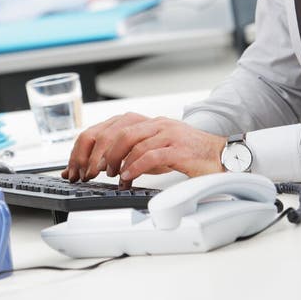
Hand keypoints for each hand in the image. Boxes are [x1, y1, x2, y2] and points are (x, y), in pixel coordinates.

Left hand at [62, 111, 225, 185]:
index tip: (77, 165)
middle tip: (88, 173)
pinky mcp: (178, 148)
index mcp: (147, 122)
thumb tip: (104, 168)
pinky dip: (135, 166)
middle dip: (96, 153)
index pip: (108, 126)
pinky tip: (127, 177)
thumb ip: (132, 154)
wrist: (222, 156)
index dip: (88, 145)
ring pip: (129, 139)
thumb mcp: (155, 151)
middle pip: (115, 130)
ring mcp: (167, 133)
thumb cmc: (189, 155)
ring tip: (108, 175)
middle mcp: (155, 123)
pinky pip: (151, 154)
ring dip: (113, 159)